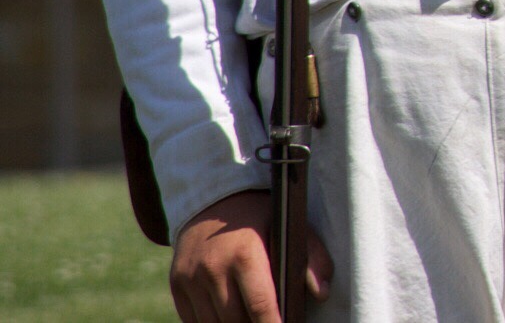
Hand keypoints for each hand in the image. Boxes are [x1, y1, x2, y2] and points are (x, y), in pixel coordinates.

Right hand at [170, 190, 330, 322]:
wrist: (213, 198)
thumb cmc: (260, 215)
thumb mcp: (290, 226)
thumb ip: (312, 258)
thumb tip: (321, 294)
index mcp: (246, 254)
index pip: (261, 306)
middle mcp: (213, 268)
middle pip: (235, 320)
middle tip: (269, 320)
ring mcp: (191, 278)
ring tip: (250, 318)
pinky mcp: (177, 284)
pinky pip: (193, 320)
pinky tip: (229, 316)